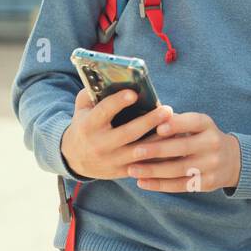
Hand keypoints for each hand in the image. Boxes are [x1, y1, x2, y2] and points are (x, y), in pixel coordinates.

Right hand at [60, 87, 174, 179]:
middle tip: (167, 110)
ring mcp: (111, 161)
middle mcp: (99, 145)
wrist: (75, 158)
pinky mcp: (121, 172)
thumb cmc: (84, 125)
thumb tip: (113, 78)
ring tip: (176, 126)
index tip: (133, 93)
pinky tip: (174, 144)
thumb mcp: (82, 108)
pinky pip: (144, 165)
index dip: (118, 102)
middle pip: (128, 133)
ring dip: (159, 139)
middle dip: (149, 121)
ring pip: (140, 152)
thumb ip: (92, 93)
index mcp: (88, 126)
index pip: (103, 112)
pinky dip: (159, 155)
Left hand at [121, 110, 241, 192]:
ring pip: (179, 169)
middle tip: (135, 151)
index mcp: (207, 125)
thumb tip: (150, 113)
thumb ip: (175, 121)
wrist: (232, 160)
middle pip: (183, 147)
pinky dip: (159, 185)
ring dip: (153, 170)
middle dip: (157, 150)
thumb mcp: (195, 125)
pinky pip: (180, 185)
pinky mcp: (207, 183)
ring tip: (132, 170)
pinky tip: (142, 182)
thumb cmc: (201, 138)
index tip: (157, 127)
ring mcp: (212, 165)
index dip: (176, 124)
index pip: (193, 122)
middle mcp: (213, 144)